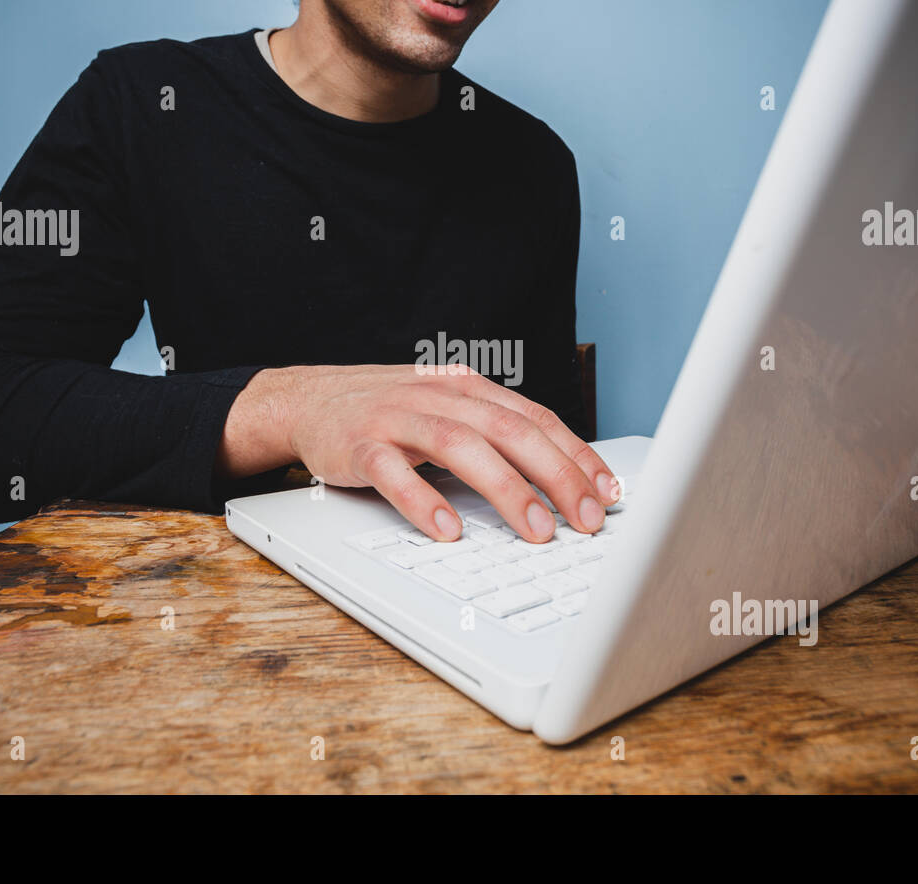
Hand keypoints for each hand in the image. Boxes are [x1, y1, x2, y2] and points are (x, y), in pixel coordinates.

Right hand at [217, 364, 619, 541]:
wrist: (309, 400)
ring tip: (536, 531)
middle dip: (556, 476)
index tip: (608, 493)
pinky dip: (424, 502)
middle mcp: (440, 396)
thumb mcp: (449, 411)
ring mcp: (398, 418)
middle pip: (510, 431)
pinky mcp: (360, 444)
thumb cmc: (389, 413)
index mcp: (469, 387)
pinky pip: (395, 473)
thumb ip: (496, 436)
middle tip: (585, 520)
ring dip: (506, 490)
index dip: (577, 455)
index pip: (536, 419)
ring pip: (461, 447)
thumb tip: (561, 479)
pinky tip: (449, 531)